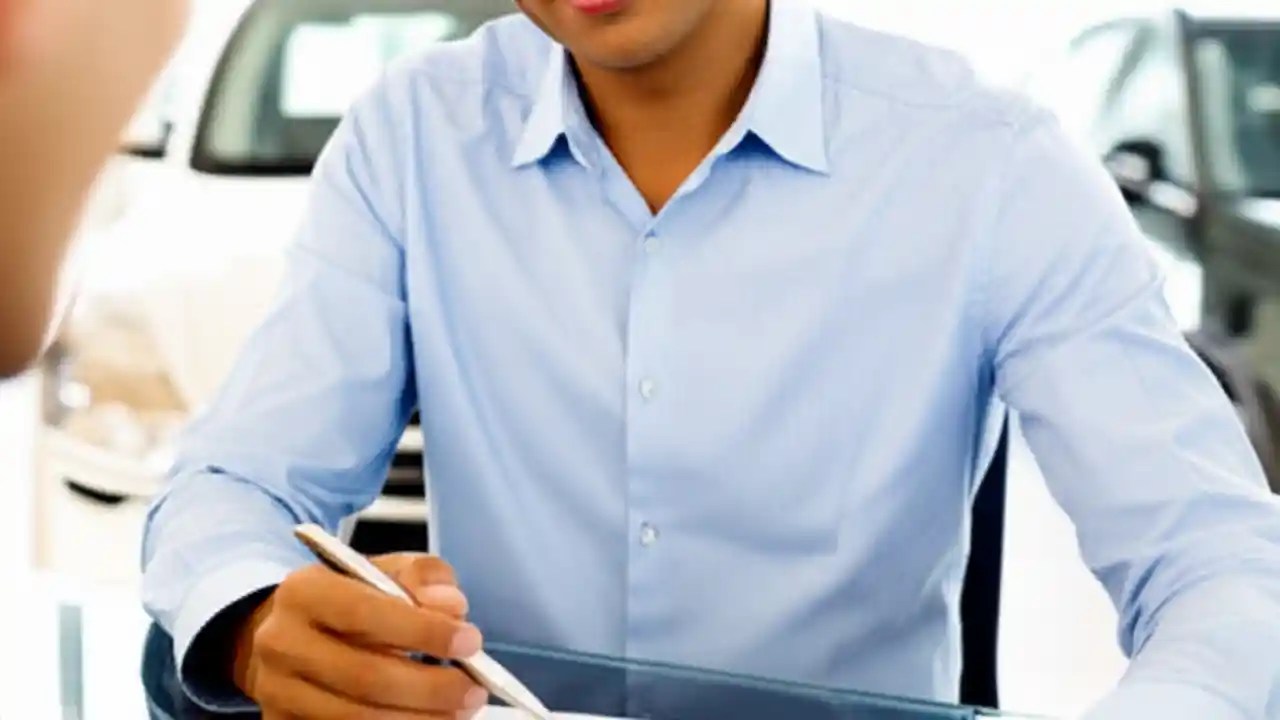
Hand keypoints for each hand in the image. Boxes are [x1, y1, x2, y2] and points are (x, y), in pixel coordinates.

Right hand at [232, 553, 488, 718]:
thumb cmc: (350, 601)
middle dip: (430, 688)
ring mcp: (277, 692)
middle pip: (364, 676)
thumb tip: (451, 605)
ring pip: (354, 718)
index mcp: (303, 591)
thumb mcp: (385, 571)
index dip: (422, 631)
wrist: (290, 635)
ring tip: (459, 710)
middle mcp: (280, 642)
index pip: (364, 613)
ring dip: (418, 719)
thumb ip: (422, 576)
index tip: (470, 642)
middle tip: (474, 689)